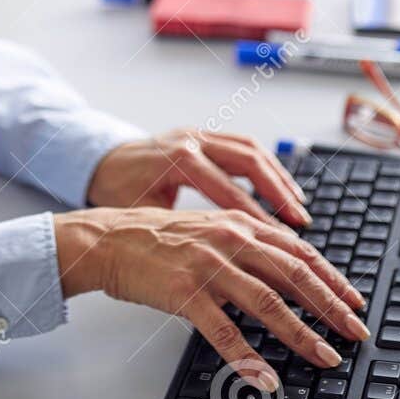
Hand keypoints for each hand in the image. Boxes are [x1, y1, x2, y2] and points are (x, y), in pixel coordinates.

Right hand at [53, 207, 367, 389]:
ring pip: (267, 303)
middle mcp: (230, 240)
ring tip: (324, 356)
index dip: (332, 279)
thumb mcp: (211, 228)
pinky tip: (264, 376)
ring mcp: (208, 266)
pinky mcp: (184, 292)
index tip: (355, 302)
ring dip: (301, 333)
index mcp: (240, 224)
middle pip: (294, 275)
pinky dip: (247, 356)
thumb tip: (288, 268)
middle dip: (331, 307)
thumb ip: (248, 243)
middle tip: (355, 332)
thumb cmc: (158, 238)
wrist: (109, 240)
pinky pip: (223, 331)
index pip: (300, 252)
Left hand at [86, 128, 311, 228]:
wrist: (99, 161)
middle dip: (278, 191)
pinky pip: (244, 146)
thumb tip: (209, 264)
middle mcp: (192, 141)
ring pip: (251, 150)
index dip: (255, 214)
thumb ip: (177, 233)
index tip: (278, 238)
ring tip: (299, 207)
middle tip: (299, 220)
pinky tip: (282, 188)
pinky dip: (267, 167)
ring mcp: (200, 134)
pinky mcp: (205, 135)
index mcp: (176, 160)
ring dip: (279, 178)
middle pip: (248, 160)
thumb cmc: (118, 193)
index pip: (225, 188)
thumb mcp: (142, 214)